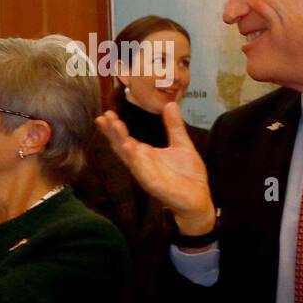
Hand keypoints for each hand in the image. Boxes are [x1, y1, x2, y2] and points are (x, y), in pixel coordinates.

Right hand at [96, 102, 214, 234]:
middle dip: (112, 132)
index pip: (125, 139)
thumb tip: (170, 104)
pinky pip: (142, 170)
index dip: (115, 128)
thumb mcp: (181, 144)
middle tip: (103, 117)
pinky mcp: (154, 184)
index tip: (108, 113)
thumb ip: (173, 126)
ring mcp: (145, 173)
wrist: (199, 198)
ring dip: (120, 141)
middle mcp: (140, 164)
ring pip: (128, 157)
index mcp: (145, 154)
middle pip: (121, 146)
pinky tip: (130, 147)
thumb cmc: (188, 175)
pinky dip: (135, 159)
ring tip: (113, 126)